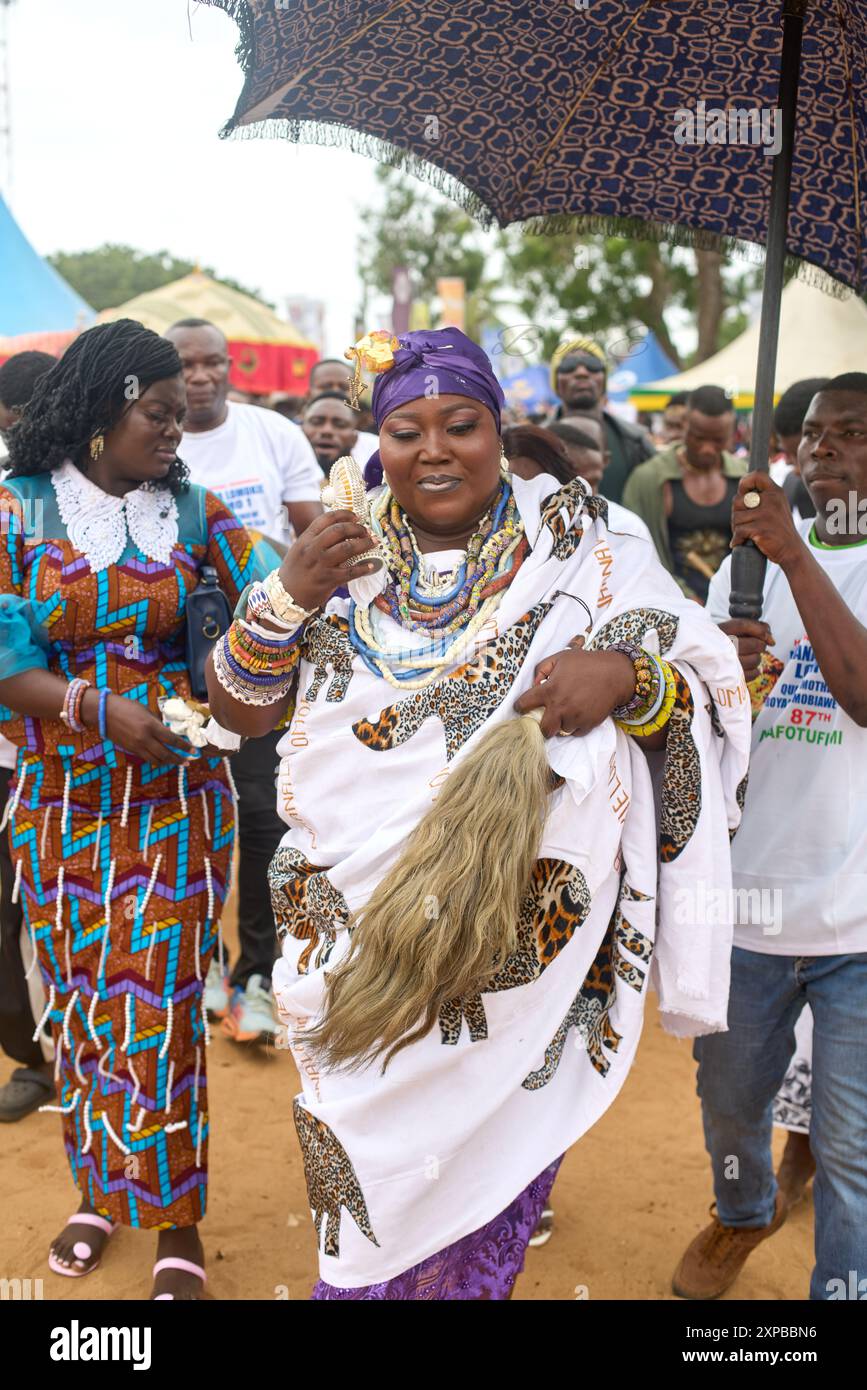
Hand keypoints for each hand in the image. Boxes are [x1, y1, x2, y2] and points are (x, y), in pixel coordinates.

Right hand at [89, 691, 193, 765]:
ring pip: (156, 760)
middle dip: (179, 759)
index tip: (193, 750)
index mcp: (151, 726)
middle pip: (166, 754)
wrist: (104, 713)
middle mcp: (145, 738)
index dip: (184, 746)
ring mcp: (137, 746)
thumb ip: (157, 723)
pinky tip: (162, 759)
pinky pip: (147, 758)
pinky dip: (156, 760)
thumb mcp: (146, 711)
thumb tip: (167, 732)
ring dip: (168, 762)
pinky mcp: (131, 750)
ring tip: (177, 762)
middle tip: (188, 761)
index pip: (172, 740)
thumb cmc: (126, 707)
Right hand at [276, 510, 379, 611]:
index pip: (326, 519)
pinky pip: (350, 572)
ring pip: (347, 548)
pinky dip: (363, 568)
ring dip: (364, 543)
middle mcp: (312, 549)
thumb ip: (316, 539)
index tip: (356, 516)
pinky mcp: (328, 580)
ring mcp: (320, 565)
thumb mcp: (300, 550)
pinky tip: (371, 566)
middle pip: (339, 530)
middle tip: (366, 531)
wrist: (286, 596)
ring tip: (373, 542)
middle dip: (357, 528)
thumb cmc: (295, 571)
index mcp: (305, 539)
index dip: (344, 515)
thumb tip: (342, 530)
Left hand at [513, 639, 634, 736]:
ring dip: (562, 723)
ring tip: (569, 710)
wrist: (615, 674)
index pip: (524, 704)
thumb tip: (534, 684)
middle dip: (543, 725)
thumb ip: (541, 669)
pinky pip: (576, 732)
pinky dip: (576, 725)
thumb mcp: (561, 658)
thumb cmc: (586, 663)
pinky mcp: (588, 724)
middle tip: (547, 718)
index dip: (520, 706)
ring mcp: (575, 717)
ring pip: (561, 731)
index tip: (522, 707)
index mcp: (550, 690)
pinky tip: (580, 712)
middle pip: (544, 729)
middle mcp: (560, 707)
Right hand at [718, 618, 773, 681]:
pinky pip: (754, 673)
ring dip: (756, 658)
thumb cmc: (720, 645)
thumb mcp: (731, 630)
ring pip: (756, 659)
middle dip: (760, 645)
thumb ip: (752, 627)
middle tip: (755, 646)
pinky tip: (747, 667)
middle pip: (754, 644)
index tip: (768, 635)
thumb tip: (770, 637)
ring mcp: (726, 664)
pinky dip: (755, 670)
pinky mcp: (731, 678)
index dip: (759, 629)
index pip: (743, 625)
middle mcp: (722, 647)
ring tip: (748, 656)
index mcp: (720, 633)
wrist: (701, 664)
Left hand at [731, 473, 804, 569]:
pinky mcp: (760, 529)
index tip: (742, 493)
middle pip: (738, 500)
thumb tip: (738, 494)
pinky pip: (738, 531)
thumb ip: (762, 498)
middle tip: (744, 524)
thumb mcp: (777, 507)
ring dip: (737, 528)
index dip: (744, 482)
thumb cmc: (779, 530)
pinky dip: (737, 539)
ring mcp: (766, 514)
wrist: (792, 550)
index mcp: (776, 492)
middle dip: (737, 514)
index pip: (757, 475)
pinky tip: (741, 542)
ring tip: (747, 533)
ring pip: (736, 517)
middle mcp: (772, 500)